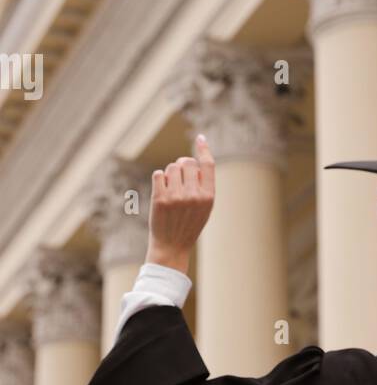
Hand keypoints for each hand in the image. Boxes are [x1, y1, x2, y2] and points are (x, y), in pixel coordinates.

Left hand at [146, 134, 215, 273]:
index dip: (204, 149)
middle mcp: (194, 195)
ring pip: (171, 167)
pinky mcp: (159, 199)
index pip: (208, 165)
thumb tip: (192, 160)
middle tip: (179, 177)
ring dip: (170, 174)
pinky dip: (159, 179)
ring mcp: (176, 197)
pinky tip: (162, 191)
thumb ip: (202, 185)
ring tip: (171, 189)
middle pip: (187, 162)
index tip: (200, 138)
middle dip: (182, 165)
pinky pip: (158, 174)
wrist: (172, 246)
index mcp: (209, 196)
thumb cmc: (189, 224)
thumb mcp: (204, 207)